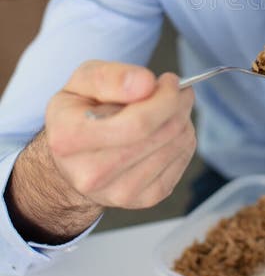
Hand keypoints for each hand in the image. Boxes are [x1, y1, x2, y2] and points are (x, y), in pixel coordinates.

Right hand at [44, 60, 195, 209]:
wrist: (74, 160)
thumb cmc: (80, 114)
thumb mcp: (83, 81)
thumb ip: (110, 77)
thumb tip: (145, 83)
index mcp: (69, 138)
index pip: (137, 122)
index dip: (164, 98)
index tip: (168, 81)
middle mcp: (91, 174)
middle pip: (159, 134)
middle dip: (179, 105)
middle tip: (180, 90)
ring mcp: (119, 192)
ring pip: (175, 146)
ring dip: (183, 120)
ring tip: (172, 109)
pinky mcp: (145, 199)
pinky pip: (181, 162)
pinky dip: (184, 140)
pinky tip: (170, 131)